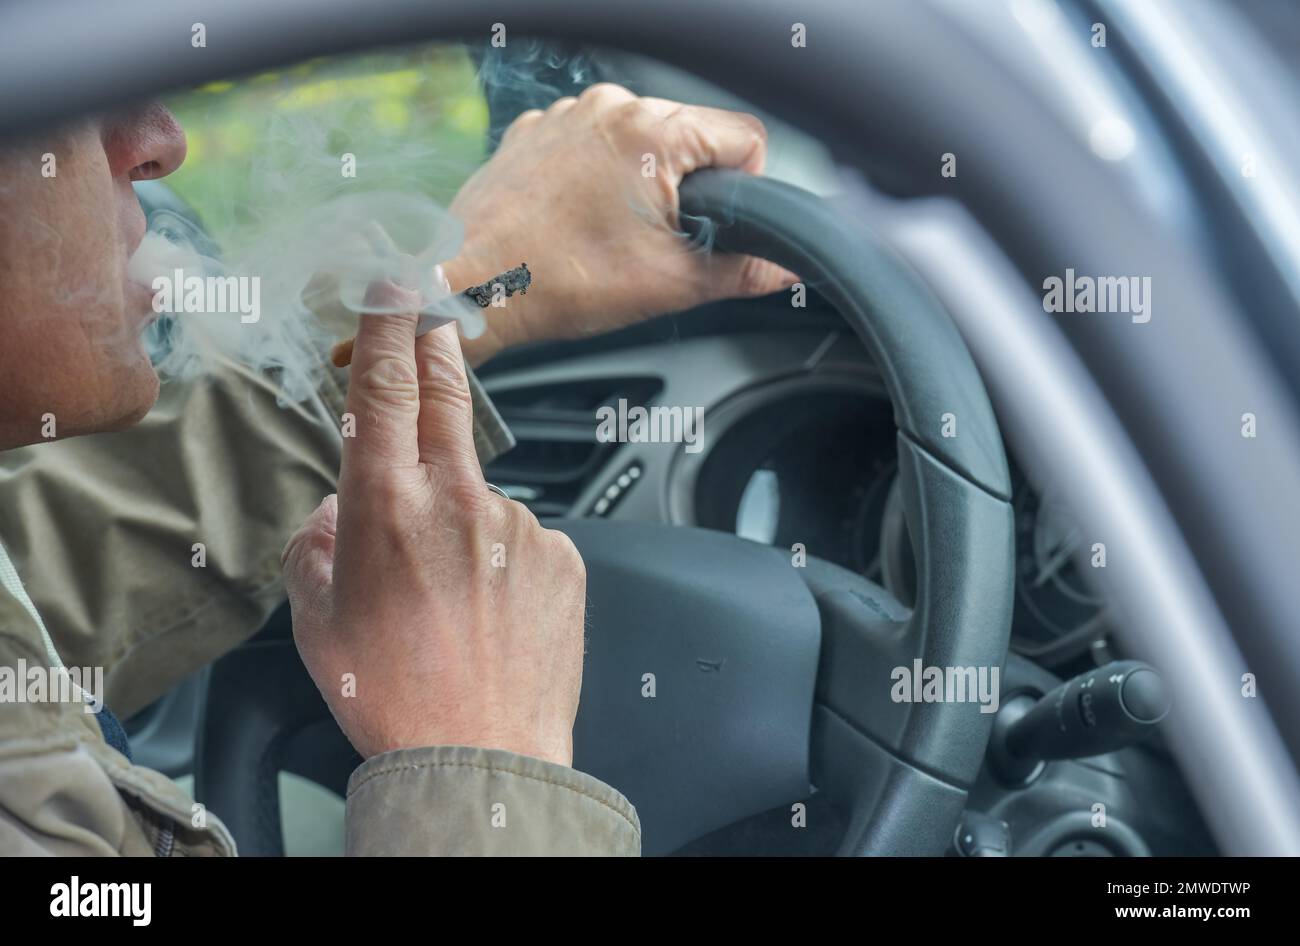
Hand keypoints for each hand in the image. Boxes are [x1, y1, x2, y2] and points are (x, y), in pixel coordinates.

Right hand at [281, 284, 586, 764]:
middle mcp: (457, 500)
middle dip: (437, 347)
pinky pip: (523, 538)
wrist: (480, 756)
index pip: (382, 388)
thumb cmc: (391, 693)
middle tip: (435, 314)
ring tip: (454, 603)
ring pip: (481, 495)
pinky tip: (493, 612)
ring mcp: (518, 524)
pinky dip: (505, 561)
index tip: (391, 284)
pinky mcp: (562, 554)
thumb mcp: (318, 617)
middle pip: (448, 396)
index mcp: (385, 506)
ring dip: (464, 524)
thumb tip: (341, 508)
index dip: (384, 325)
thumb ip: (321, 543)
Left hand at [451, 83, 797, 364]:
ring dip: (642, 186)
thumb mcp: (669, 284)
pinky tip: (578, 222)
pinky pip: (595, 146)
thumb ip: (741, 271)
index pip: (744, 139)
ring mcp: (569, 114)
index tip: (714, 227)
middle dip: (688, 190)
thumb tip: (785, 271)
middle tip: (655, 242)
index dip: (745, 190)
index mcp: (653, 132)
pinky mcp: (538, 131)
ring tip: (610, 236)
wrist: (471, 285)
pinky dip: (598, 180)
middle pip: (693, 138)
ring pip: (642, 143)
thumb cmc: (557, 280)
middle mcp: (611, 107)